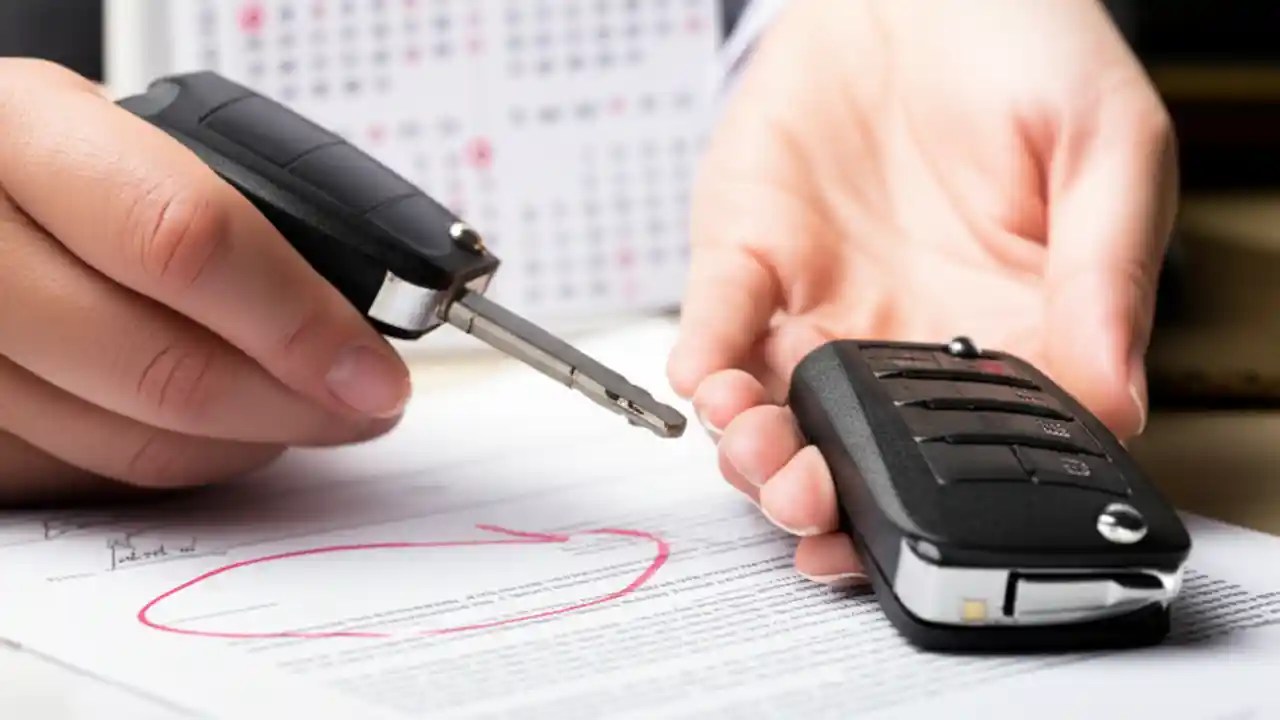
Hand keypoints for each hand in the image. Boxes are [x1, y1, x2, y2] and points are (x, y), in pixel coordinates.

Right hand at [0, 61, 409, 504]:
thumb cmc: (53, 168)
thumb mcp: (120, 136)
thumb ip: (227, 202)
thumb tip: (356, 306)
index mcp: (21, 130)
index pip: (184, 240)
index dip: (300, 320)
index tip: (375, 369)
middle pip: (164, 368)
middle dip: (298, 405)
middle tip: (366, 406)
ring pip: (129, 443)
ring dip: (248, 443)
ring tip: (302, 412)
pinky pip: (83, 479)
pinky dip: (173, 464)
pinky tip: (214, 431)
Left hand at [667, 0, 1177, 583]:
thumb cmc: (1024, 50)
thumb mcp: (1106, 149)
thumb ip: (1104, 276)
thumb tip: (1116, 399)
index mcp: (1006, 330)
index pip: (970, 449)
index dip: (935, 505)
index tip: (909, 533)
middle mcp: (906, 334)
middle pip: (858, 454)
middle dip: (828, 504)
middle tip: (820, 519)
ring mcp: (821, 303)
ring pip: (778, 413)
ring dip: (760, 457)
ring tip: (767, 463)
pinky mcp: (750, 257)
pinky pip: (719, 327)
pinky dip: (708, 364)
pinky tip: (713, 385)